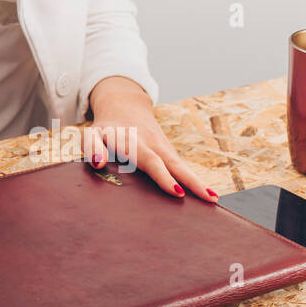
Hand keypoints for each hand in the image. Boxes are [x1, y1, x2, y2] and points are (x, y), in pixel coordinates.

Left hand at [84, 76, 217, 202]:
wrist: (124, 106)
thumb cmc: (106, 127)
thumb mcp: (92, 133)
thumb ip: (91, 147)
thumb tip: (98, 164)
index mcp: (134, 142)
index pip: (150, 161)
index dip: (163, 176)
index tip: (177, 191)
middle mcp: (153, 144)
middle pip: (174, 164)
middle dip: (191, 181)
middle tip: (208, 198)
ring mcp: (163, 147)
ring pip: (182, 165)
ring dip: (198, 182)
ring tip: (214, 199)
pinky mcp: (168, 151)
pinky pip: (182, 166)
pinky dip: (194, 179)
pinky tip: (207, 195)